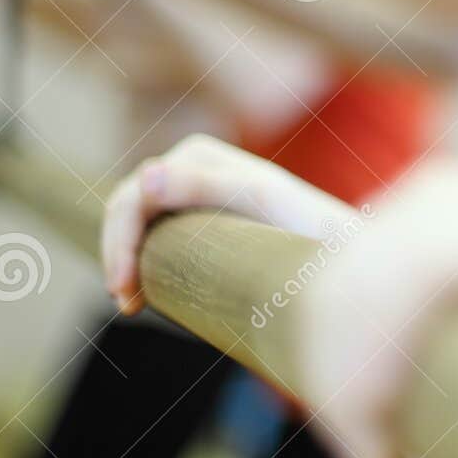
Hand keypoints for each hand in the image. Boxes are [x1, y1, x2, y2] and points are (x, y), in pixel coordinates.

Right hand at [101, 133, 356, 315]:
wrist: (339, 245)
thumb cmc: (304, 221)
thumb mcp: (257, 199)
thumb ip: (204, 185)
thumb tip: (146, 176)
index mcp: (196, 153)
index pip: (134, 195)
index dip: (119, 240)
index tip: (125, 287)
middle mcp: (189, 166)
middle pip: (128, 210)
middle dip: (118, 255)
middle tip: (126, 304)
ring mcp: (193, 192)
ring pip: (136, 225)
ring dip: (125, 262)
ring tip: (133, 304)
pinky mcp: (200, 220)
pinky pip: (155, 236)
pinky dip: (142, 263)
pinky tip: (145, 293)